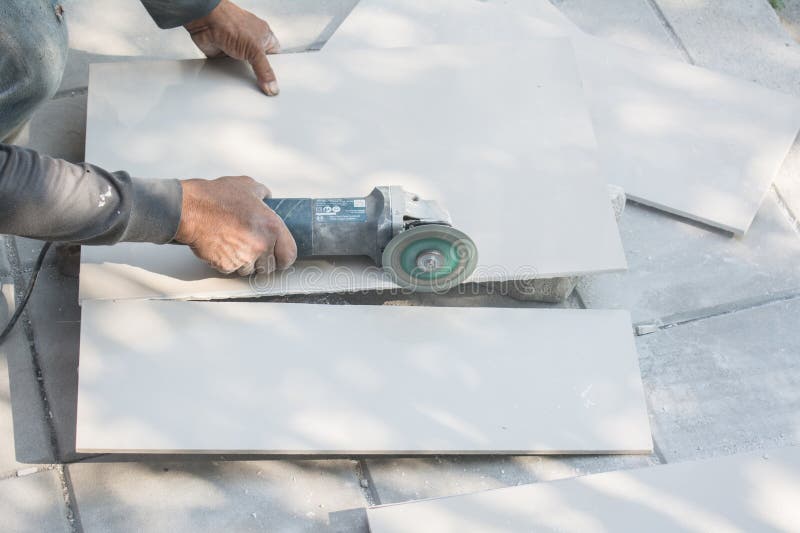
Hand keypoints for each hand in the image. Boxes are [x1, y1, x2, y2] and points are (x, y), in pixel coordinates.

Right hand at [175, 176, 296, 275]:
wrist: (190, 209)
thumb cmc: (217, 197)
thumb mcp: (247, 186)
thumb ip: (263, 194)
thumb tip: (268, 197)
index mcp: (272, 227)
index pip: (289, 255)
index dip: (284, 258)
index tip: (279, 256)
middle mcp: (261, 245)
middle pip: (270, 267)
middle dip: (263, 261)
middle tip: (253, 249)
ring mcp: (244, 258)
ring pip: (250, 271)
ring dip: (245, 263)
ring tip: (235, 244)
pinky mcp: (227, 265)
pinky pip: (232, 270)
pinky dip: (229, 263)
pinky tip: (223, 247)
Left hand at [184, 0, 280, 95]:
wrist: (205, 21)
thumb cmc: (230, 22)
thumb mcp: (255, 49)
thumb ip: (264, 70)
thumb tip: (272, 86)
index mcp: (264, 38)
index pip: (275, 58)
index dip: (276, 71)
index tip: (276, 84)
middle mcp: (251, 44)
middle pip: (260, 67)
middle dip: (259, 76)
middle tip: (263, 86)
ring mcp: (238, 51)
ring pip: (245, 71)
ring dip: (244, 76)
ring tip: (246, 82)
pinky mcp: (225, 57)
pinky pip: (231, 72)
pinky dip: (230, 76)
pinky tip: (232, 79)